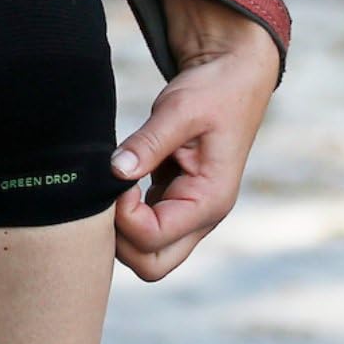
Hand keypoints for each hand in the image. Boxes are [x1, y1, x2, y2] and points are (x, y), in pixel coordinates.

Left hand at [110, 29, 281, 282]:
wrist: (232, 78)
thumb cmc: (213, 92)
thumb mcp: (179, 110)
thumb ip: (147, 143)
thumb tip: (116, 171)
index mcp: (209, 201)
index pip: (152, 238)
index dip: (123, 214)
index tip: (118, 176)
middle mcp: (201, 217)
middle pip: (151, 265)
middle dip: (119, 239)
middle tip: (110, 193)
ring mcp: (188, 213)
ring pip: (145, 253)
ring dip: (120, 229)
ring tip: (115, 184)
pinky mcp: (174, 202)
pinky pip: (143, 230)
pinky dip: (124, 216)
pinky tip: (119, 183)